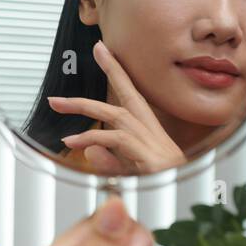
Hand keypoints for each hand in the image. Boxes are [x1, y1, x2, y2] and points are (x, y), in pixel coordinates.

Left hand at [48, 39, 187, 174]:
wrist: (187, 195)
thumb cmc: (162, 180)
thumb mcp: (129, 169)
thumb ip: (109, 160)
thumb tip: (89, 151)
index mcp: (146, 128)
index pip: (129, 93)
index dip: (116, 70)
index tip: (102, 50)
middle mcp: (148, 129)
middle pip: (122, 96)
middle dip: (99, 78)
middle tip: (75, 64)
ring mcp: (148, 139)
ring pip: (113, 114)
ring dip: (83, 106)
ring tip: (58, 104)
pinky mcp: (146, 153)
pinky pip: (114, 139)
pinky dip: (92, 139)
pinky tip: (74, 142)